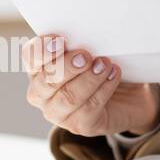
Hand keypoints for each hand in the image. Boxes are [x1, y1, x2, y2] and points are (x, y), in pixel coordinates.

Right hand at [22, 34, 159, 136]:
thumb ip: (82, 41)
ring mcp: (58, 113)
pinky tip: (113, 75)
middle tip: (86, 56)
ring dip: (88, 79)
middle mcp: (42, 92)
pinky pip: (88, 108)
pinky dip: (103, 90)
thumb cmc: (102, 67)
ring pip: (67, 97)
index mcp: (39, 67)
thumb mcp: (92, 49)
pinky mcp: (79, 126)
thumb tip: (87, 34)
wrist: (129, 96)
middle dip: (66, 67)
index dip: (42, 49)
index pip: (30, 56)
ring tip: (105, 64)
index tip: (61, 40)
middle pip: (45, 80)